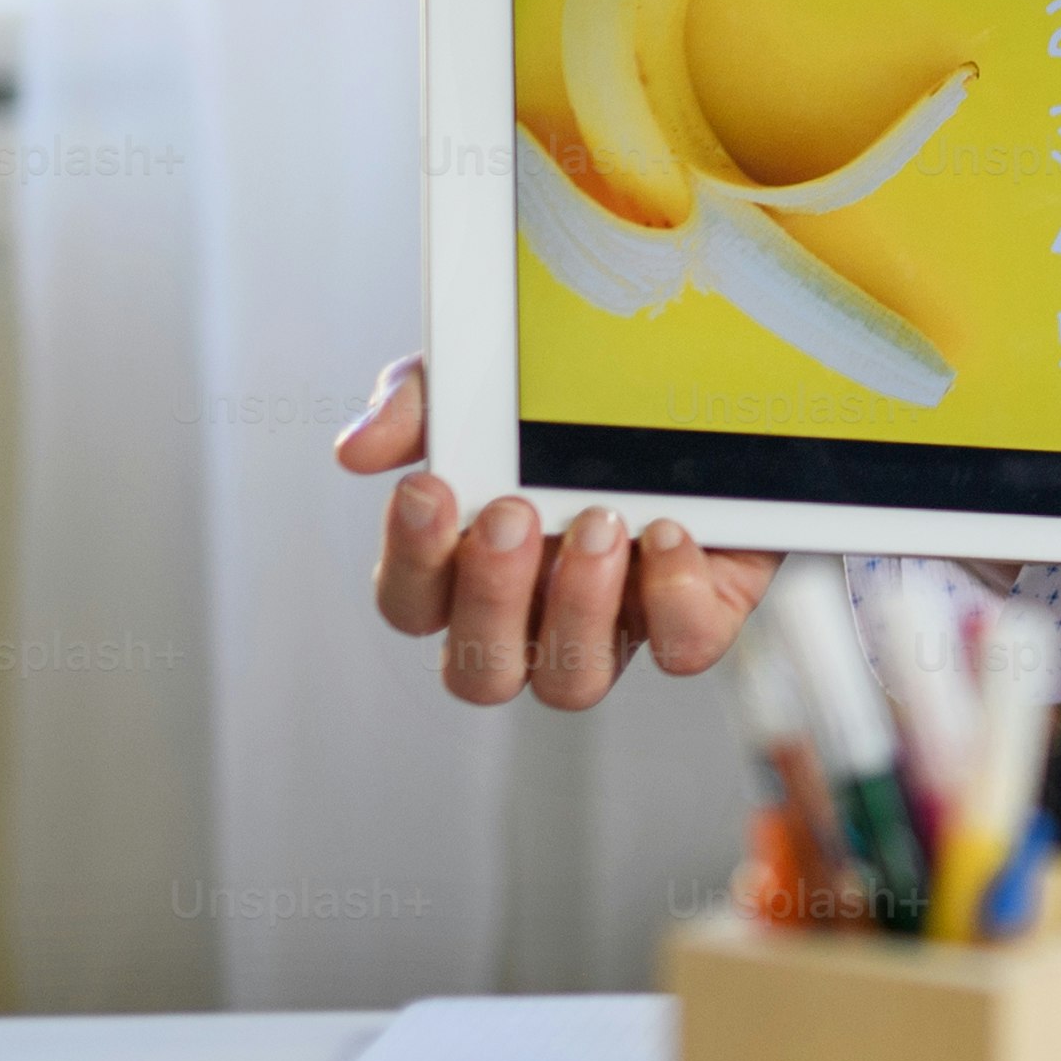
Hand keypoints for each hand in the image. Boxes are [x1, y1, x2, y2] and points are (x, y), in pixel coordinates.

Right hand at [336, 356, 774, 709]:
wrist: (702, 378)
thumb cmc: (579, 394)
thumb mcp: (492, 380)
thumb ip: (423, 405)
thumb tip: (358, 449)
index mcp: (471, 564)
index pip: (412, 603)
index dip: (411, 561)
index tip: (428, 489)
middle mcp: (537, 611)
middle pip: (479, 672)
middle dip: (488, 597)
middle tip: (511, 514)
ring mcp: (616, 620)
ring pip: (572, 683)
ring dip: (577, 609)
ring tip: (600, 523)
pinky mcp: (698, 611)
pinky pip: (681, 648)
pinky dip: (673, 601)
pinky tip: (671, 533)